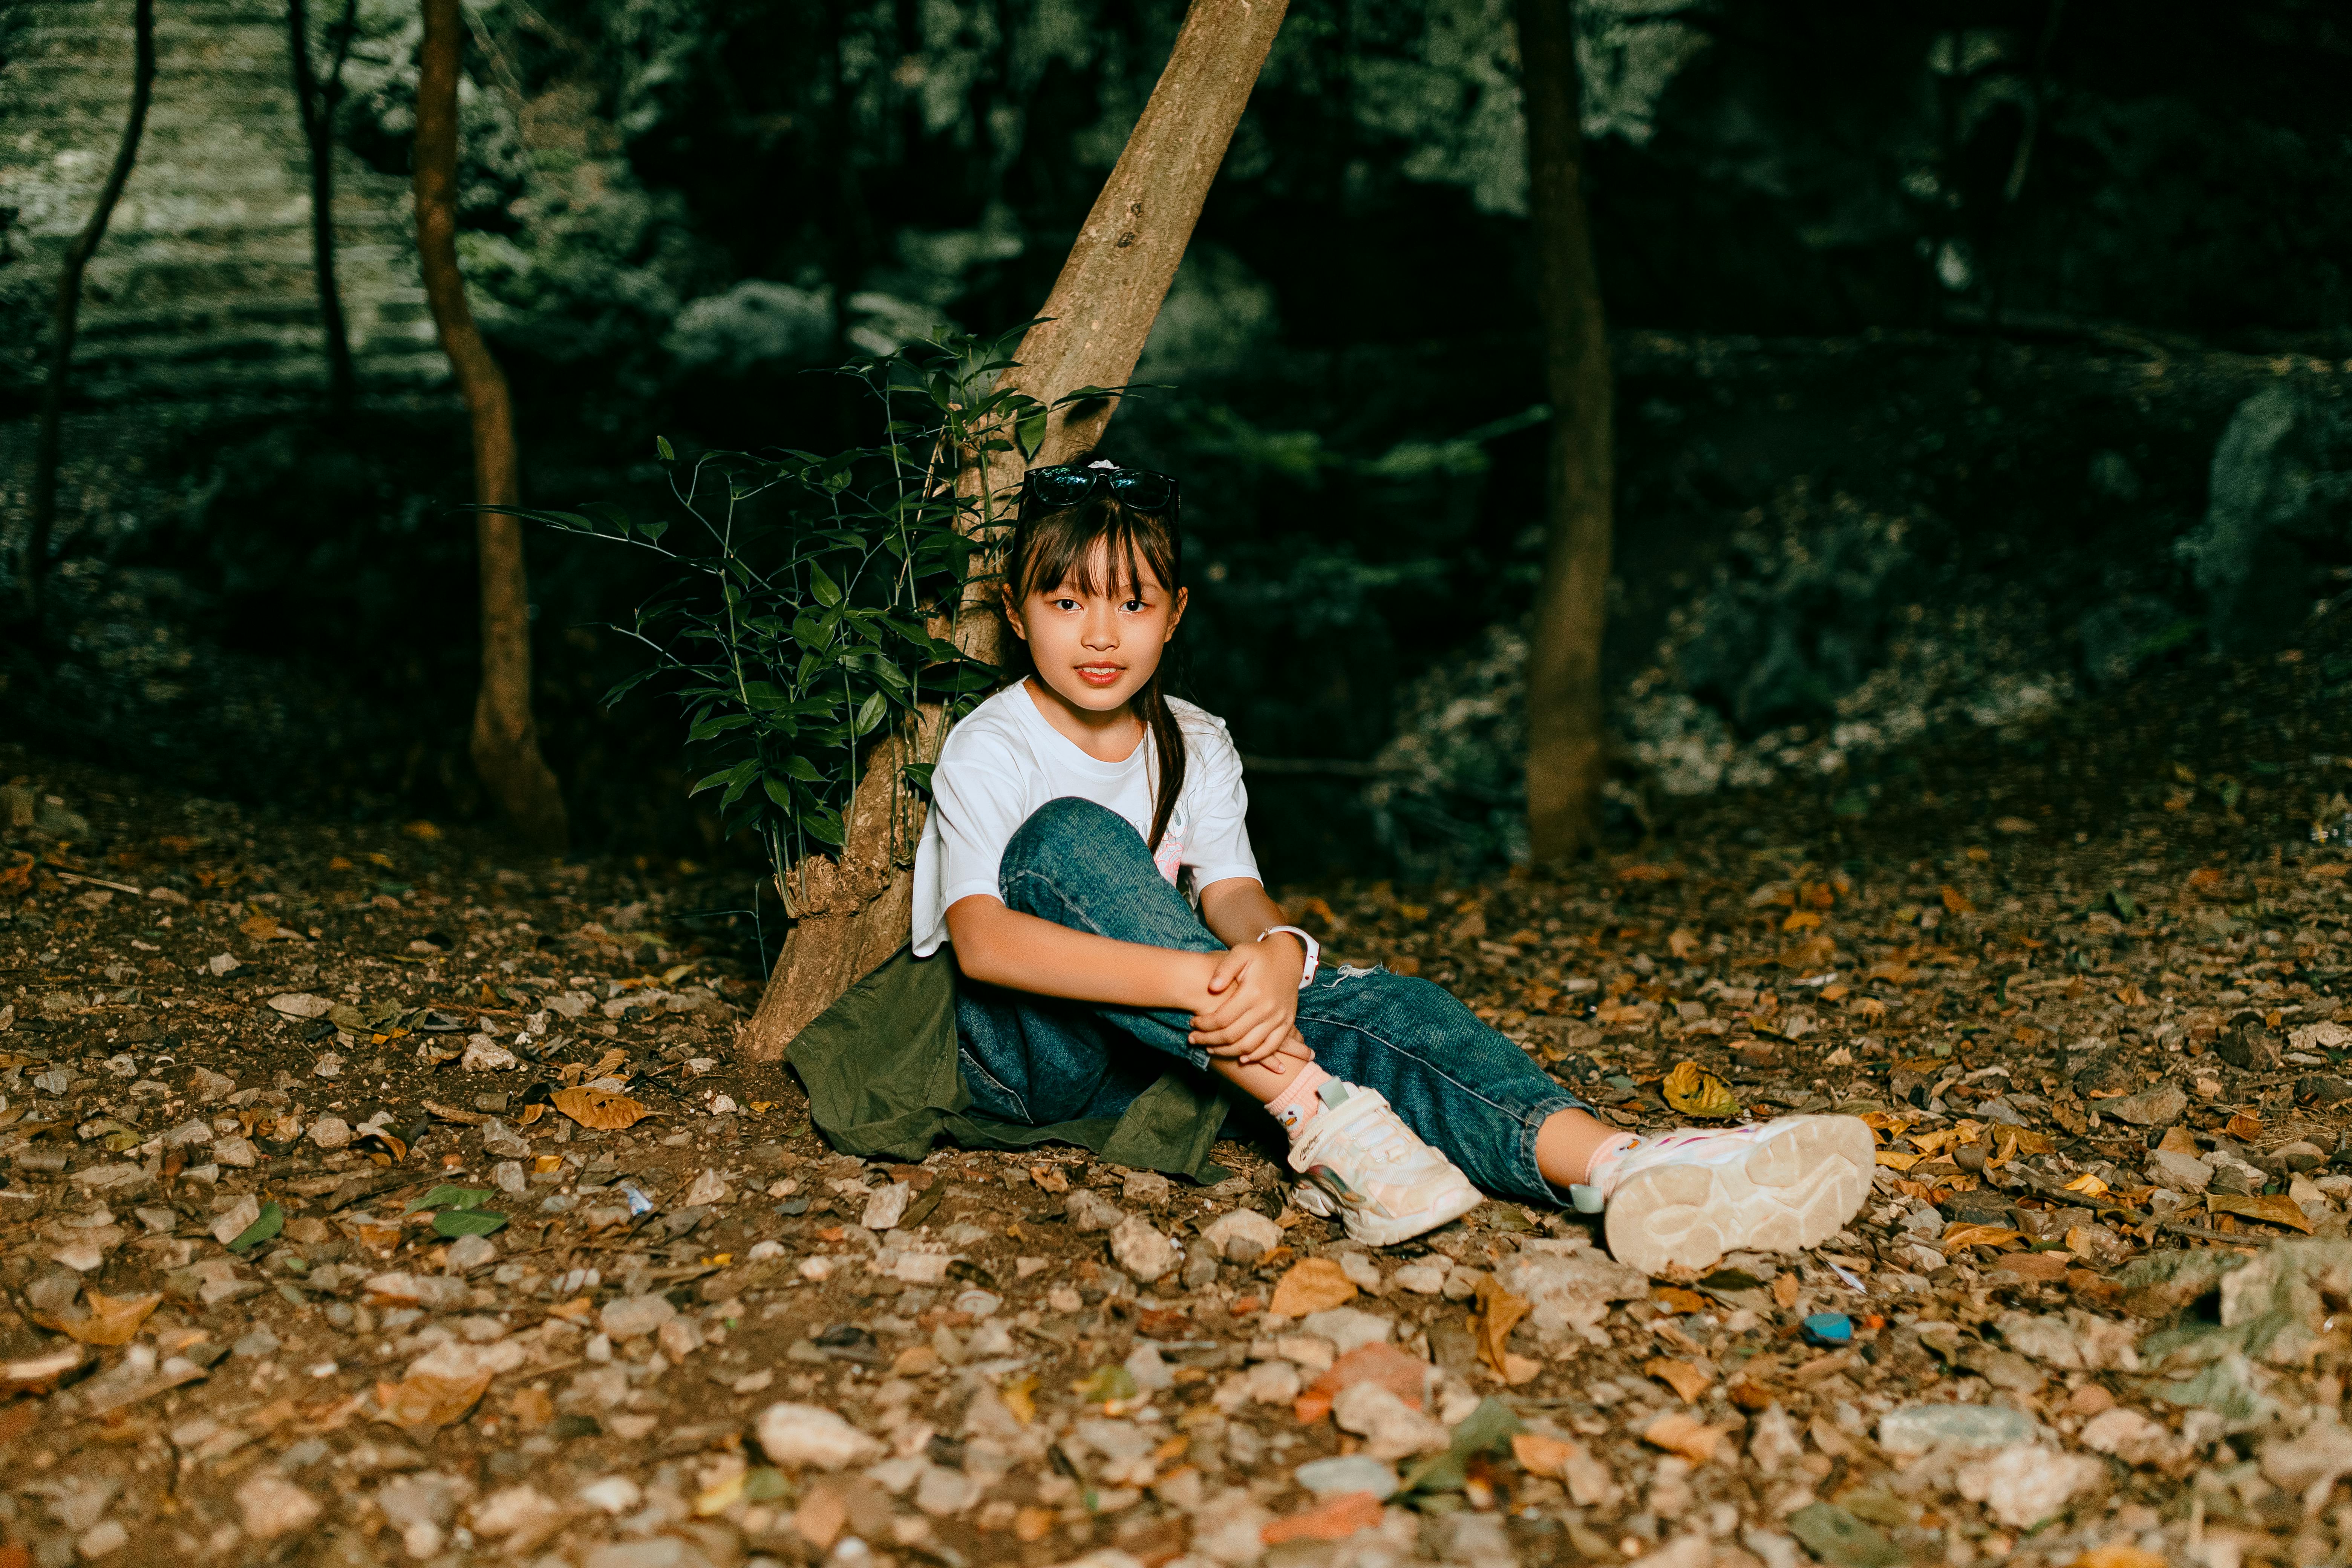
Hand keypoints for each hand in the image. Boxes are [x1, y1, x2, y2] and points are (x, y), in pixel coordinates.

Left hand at [1189, 933, 1304, 1064]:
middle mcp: (1267, 1008)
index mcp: (1253, 992)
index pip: (1222, 1018)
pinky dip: (1256, 1056)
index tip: (1192, 1022)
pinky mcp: (1287, 1022)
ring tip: (1210, 1048)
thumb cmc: (1259, 955)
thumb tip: (1212, 987)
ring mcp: (1279, 1018)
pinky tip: (1241, 1058)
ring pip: (1249, 1046)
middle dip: (1209, 1040)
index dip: (1204, 1024)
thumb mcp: (1240, 953)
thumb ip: (1224, 969)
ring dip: (1227, 1051)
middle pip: (1232, 1035)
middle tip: (1194, 1039)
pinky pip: (1272, 1046)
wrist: (1288, 957)